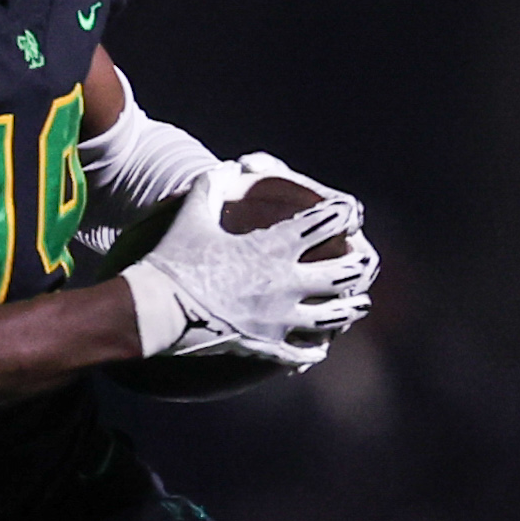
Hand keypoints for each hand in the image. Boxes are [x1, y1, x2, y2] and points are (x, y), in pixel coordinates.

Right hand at [122, 161, 373, 367]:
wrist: (155, 310)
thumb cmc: (173, 258)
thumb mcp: (192, 212)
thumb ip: (214, 185)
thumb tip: (229, 168)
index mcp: (272, 247)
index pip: (323, 224)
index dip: (342, 215)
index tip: (351, 213)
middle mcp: (285, 283)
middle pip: (341, 274)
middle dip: (357, 265)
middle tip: (364, 261)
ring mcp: (278, 318)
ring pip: (332, 317)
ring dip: (349, 310)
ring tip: (361, 305)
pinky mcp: (264, 346)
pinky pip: (300, 351)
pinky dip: (314, 350)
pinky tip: (321, 349)